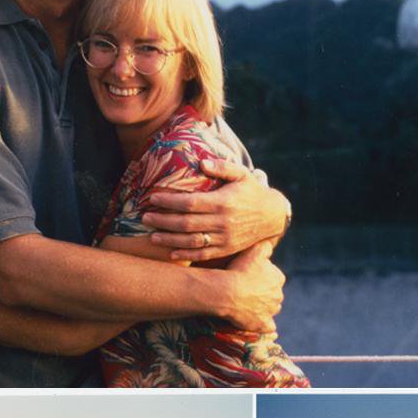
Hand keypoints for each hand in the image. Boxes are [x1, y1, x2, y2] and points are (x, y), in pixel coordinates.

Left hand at [141, 161, 286, 261]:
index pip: (190, 203)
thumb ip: (223, 167)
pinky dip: (186, 254)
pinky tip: (171, 252)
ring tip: (152, 237)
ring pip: (192, 241)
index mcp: (223, 202)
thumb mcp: (242, 174)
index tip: (153, 198)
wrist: (272, 217)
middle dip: (163, 221)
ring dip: (170, 240)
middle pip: (186, 223)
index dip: (169, 202)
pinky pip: (204, 254)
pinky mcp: (227, 249)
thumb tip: (202, 163)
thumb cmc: (252, 192)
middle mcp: (223, 222)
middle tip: (145, 218)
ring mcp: (224, 238)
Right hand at [221, 240, 283, 331]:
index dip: (262, 277)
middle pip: (272, 294)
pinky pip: (268, 326)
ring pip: (270, 309)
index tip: (250, 276)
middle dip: (263, 293)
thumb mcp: (254, 250)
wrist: (227, 292)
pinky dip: (263, 324)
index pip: (274, 277)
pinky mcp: (263, 324)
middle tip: (246, 290)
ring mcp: (271, 311)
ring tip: (247, 304)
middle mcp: (278, 296)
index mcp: (278, 278)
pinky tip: (255, 320)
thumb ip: (266, 246)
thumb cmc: (239, 270)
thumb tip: (270, 245)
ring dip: (262, 307)